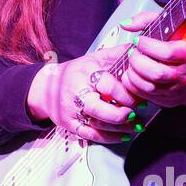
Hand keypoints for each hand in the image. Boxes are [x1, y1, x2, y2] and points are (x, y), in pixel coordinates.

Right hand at [27, 46, 141, 144]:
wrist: (45, 88)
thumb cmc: (73, 73)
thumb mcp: (93, 59)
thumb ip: (116, 54)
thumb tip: (138, 48)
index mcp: (84, 74)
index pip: (107, 85)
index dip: (126, 94)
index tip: (139, 97)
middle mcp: (76, 94)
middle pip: (99, 110)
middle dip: (121, 115)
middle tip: (135, 113)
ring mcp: (72, 111)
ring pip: (98, 125)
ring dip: (121, 128)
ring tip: (136, 125)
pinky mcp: (70, 125)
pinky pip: (92, 135)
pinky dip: (110, 138)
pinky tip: (124, 136)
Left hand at [113, 10, 185, 112]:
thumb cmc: (185, 54)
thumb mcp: (174, 31)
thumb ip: (148, 20)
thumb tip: (126, 24)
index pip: (166, 52)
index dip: (147, 46)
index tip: (139, 40)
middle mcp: (182, 74)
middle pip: (157, 72)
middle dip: (138, 61)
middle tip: (133, 54)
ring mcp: (173, 90)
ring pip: (148, 86)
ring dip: (133, 73)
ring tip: (132, 64)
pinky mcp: (165, 100)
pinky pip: (143, 95)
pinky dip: (132, 84)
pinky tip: (132, 74)